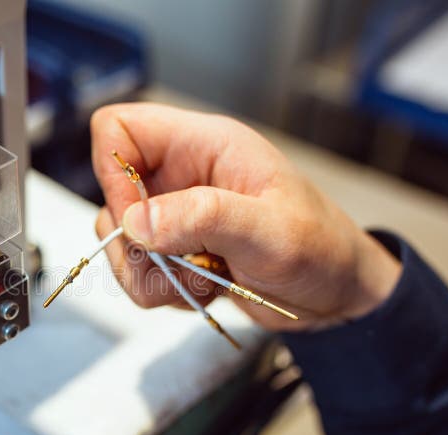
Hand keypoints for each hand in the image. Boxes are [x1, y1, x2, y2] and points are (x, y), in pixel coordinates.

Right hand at [91, 103, 401, 330]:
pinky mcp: (174, 250)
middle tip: (180, 262)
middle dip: (137, 244)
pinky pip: (137, 272)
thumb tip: (136, 222)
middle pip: (111, 196)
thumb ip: (204, 217)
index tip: (138, 221)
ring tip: (202, 280)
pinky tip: (204, 288)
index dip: (113, 174)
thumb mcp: (271, 231)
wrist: (336, 294)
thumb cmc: (322, 248)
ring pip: (120, 242)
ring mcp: (174, 214)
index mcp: (203, 144)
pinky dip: (162, 290)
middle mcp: (180, 175)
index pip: (118, 128)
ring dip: (151, 275)